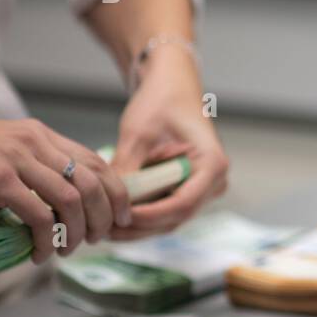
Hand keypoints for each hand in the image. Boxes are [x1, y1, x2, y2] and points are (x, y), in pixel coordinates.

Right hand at [0, 115, 129, 260]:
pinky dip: (47, 240)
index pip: (95, 162)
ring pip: (71, 199)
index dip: (116, 192)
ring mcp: (16, 158)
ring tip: (67, 250)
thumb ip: (26, 175)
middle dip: (104, 216)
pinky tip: (40, 253)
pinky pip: (39, 216)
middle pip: (92, 181)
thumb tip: (47, 211)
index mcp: (38, 134)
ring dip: (77, 232)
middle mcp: (33, 141)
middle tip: (98, 240)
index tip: (121, 218)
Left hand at [108, 43, 227, 238]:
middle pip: (176, 218)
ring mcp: (204, 189)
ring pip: (170, 220)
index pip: (182, 204)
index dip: (148, 216)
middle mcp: (214, 182)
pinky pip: (166, 212)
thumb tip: (107, 200)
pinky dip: (141, 217)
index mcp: (213, 165)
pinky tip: (113, 218)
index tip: (115, 218)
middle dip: (138, 226)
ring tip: (102, 226)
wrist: (173, 87)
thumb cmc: (161, 102)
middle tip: (101, 228)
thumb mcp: (139, 133)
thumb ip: (127, 167)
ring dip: (137, 227)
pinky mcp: (190, 190)